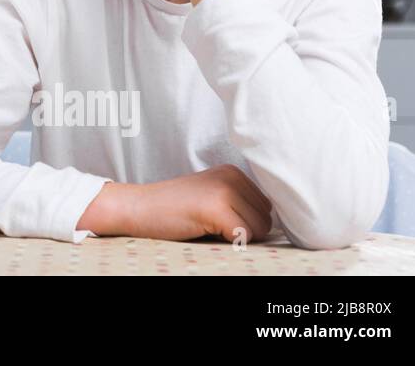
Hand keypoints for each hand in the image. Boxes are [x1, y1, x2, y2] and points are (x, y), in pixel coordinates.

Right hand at [77, 164, 274, 244]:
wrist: (137, 207)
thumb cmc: (172, 209)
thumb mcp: (210, 196)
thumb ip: (239, 203)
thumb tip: (277, 226)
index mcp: (233, 172)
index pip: (266, 208)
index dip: (247, 222)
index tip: (220, 220)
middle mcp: (232, 176)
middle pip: (266, 220)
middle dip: (245, 231)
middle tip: (211, 225)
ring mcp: (224, 191)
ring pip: (259, 230)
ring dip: (237, 238)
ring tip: (207, 227)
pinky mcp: (216, 208)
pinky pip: (243, 237)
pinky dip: (228, 242)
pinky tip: (203, 230)